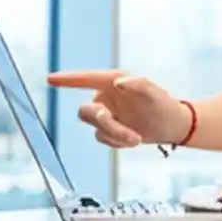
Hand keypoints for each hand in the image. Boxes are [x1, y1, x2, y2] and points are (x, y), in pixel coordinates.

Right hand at [47, 69, 190, 147]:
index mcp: (113, 81)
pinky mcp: (108, 129)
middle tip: (125, 131)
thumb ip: (138, 84)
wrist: (171, 125)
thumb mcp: (154, 93)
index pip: (86, 79)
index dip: (67, 80)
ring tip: (137, 138)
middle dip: (104, 123)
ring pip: (95, 128)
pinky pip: (102, 138)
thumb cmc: (163, 104)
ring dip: (116, 135)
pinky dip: (117, 141)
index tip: (50, 79)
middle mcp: (106, 96)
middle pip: (86, 111)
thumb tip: (119, 82)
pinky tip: (133, 138)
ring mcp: (106, 113)